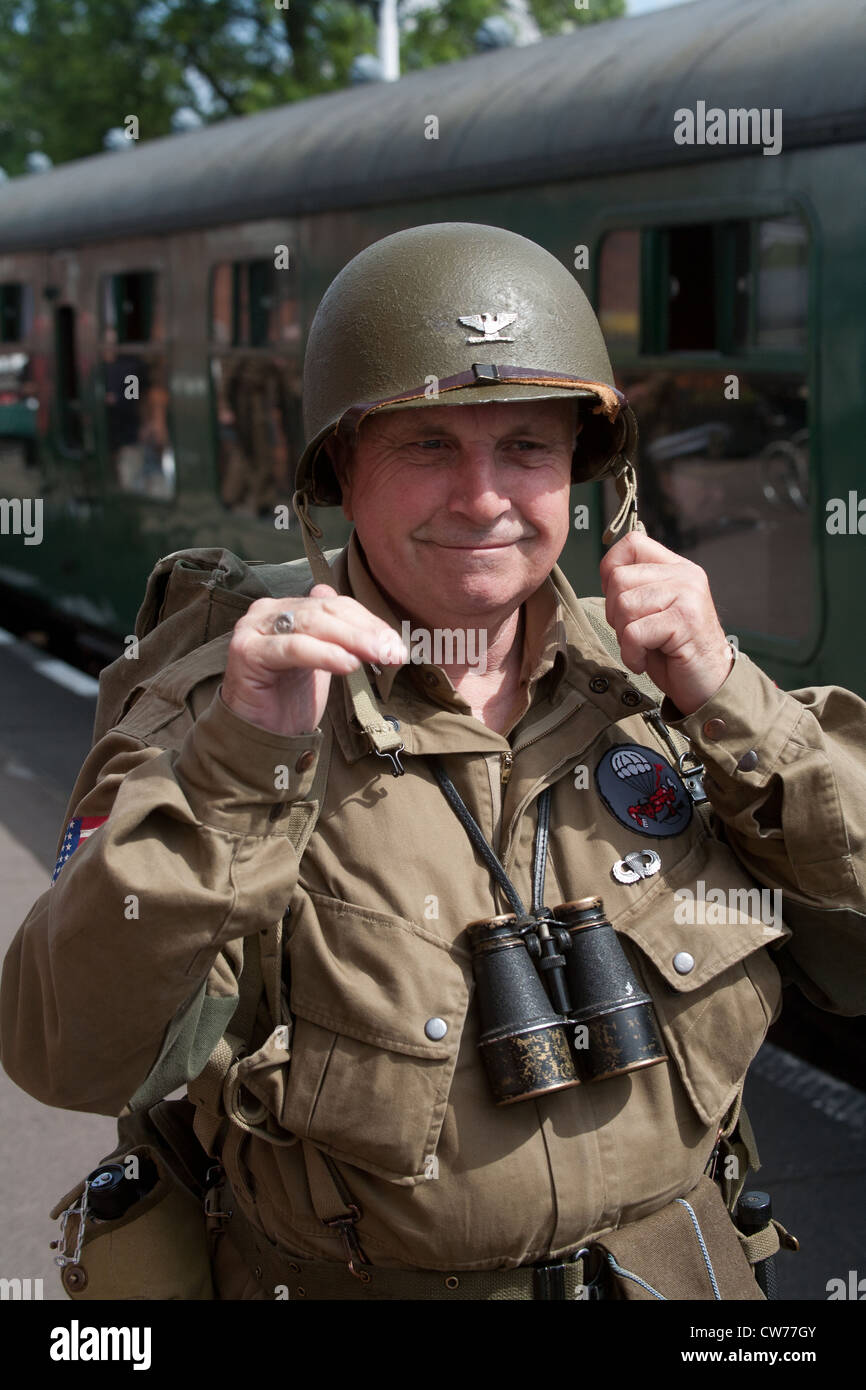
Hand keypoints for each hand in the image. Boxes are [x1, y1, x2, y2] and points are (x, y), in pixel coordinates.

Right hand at [222, 585, 406, 735]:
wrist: (261, 735)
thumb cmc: (291, 699)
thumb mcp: (325, 663)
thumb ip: (343, 639)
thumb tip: (374, 623)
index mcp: (287, 608)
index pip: (335, 605)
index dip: (369, 622)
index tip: (396, 645)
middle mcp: (268, 611)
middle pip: (325, 612)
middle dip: (364, 631)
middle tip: (393, 651)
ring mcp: (254, 628)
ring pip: (311, 625)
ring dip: (351, 639)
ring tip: (377, 655)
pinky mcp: (247, 651)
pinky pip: (292, 647)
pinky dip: (323, 653)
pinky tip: (348, 664)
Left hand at [599, 533, 733, 715]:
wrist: (708, 685)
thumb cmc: (674, 651)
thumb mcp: (653, 610)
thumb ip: (636, 587)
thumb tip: (606, 573)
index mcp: (676, 567)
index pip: (632, 543)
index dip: (610, 570)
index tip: (617, 600)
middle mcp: (685, 576)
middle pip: (619, 578)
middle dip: (614, 612)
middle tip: (633, 634)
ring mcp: (688, 596)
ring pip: (624, 605)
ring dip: (623, 636)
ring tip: (642, 647)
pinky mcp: (685, 620)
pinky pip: (634, 632)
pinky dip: (631, 654)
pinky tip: (643, 660)